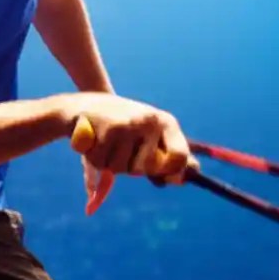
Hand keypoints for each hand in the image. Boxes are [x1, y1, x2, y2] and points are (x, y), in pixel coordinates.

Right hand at [65, 93, 190, 177]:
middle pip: (146, 168)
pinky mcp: (110, 129)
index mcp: (165, 122)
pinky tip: (93, 142)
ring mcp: (130, 124)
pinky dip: (95, 159)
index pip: (179, 158)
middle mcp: (151, 121)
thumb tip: (195, 172)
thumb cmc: (121, 127)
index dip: (169, 171)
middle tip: (122, 148)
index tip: (157, 173)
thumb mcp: (148, 138)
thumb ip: (170, 157)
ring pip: (122, 169)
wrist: (83, 106)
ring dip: (109, 163)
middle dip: (130, 166)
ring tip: (105, 142)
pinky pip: (104, 164)